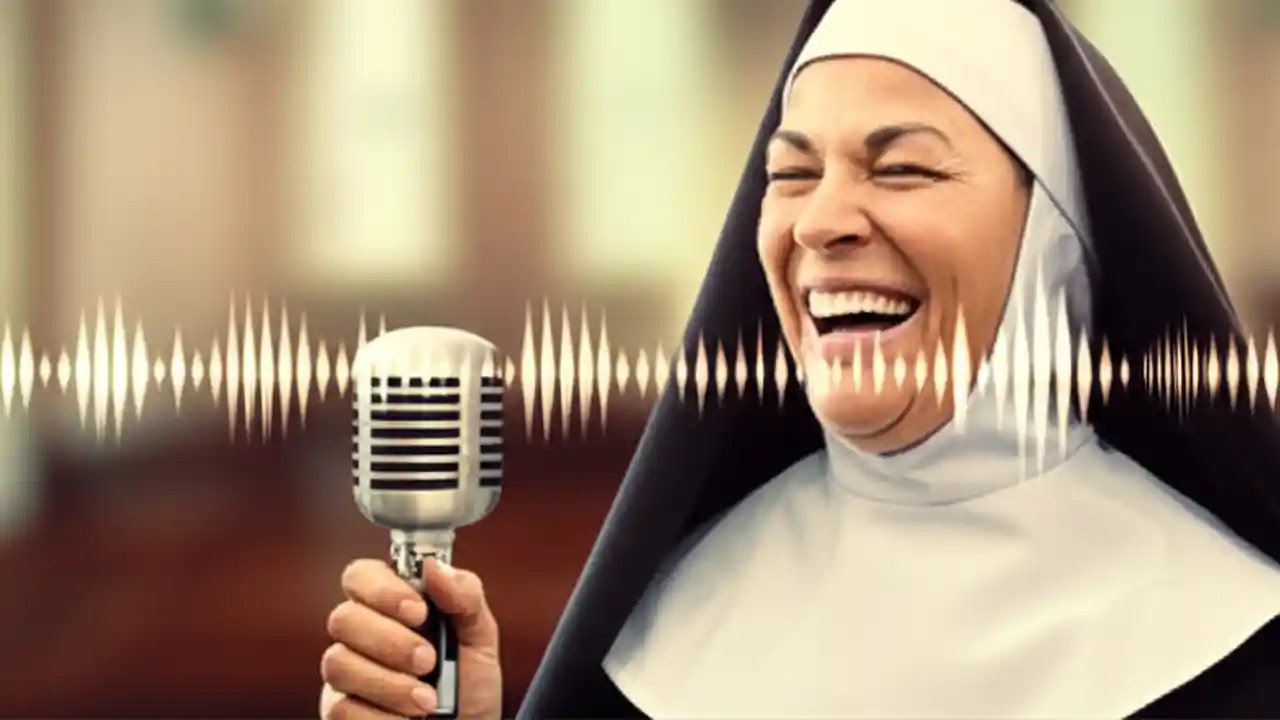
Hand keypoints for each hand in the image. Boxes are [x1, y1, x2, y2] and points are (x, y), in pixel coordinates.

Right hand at [320, 557, 501, 718]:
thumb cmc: (471, 686)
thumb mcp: (480, 637)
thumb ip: (465, 596)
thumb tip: (436, 566)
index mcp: (392, 607)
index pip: (361, 576)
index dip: (383, 589)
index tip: (419, 611)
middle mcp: (362, 636)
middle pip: (343, 619)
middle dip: (390, 641)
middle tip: (427, 661)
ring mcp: (347, 676)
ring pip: (338, 664)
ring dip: (388, 683)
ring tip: (427, 701)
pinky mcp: (339, 714)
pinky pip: (340, 708)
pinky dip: (381, 716)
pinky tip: (407, 719)